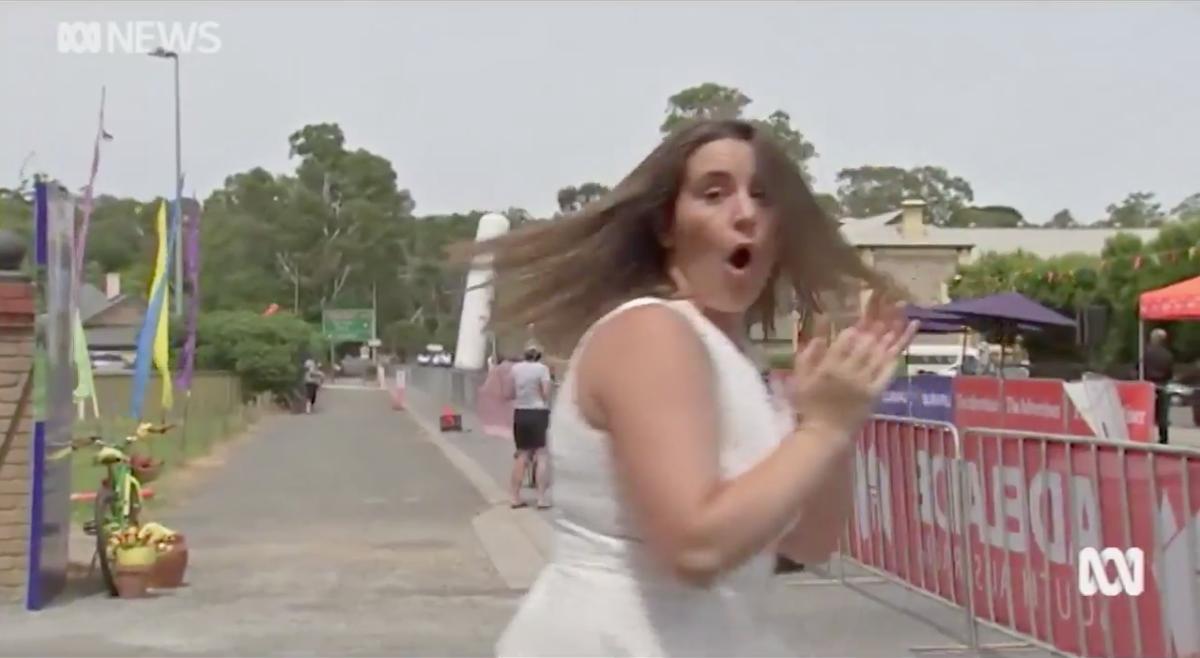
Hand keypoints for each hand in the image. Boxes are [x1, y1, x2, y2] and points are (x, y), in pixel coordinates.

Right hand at [789, 291, 917, 438]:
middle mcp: (849, 371)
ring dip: (893, 331)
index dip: (858, 323)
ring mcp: (865, 381)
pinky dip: (898, 352)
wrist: (826, 434)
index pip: (846, 339)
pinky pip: (889, 369)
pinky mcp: (877, 391)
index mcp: (829, 366)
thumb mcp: (799, 379)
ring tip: (904, 312)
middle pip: (867, 341)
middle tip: (892, 302)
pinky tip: (906, 338)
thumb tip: (819, 335)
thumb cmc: (808, 406)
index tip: (866, 309)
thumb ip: (807, 356)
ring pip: (881, 351)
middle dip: (879, 320)